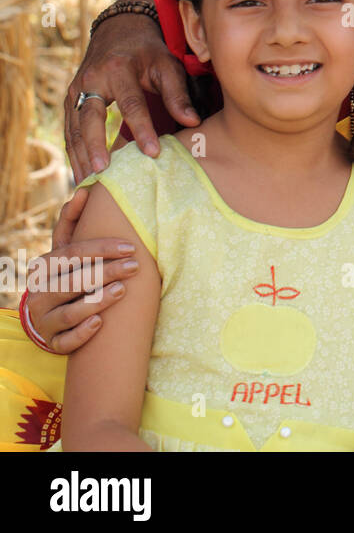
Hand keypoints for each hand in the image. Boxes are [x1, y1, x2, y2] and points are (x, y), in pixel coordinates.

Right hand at [24, 189, 140, 353]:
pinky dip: (82, 333)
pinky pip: (66, 341)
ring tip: (122, 290)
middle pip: (74, 281)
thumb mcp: (67, 249)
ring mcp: (44, 319)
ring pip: (69, 312)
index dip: (102, 249)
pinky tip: (99, 323)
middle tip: (135, 267)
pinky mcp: (52, 341)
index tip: (131, 247)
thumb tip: (85, 191)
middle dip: (106, 272)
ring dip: (96, 301)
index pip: (73, 253)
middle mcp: (39, 292)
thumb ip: (74, 221)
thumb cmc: (67, 274)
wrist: (51, 315)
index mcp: (45, 266)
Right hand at [65, 13, 197, 181]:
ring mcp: (76, 90)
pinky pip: (69, 129)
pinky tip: (80, 172)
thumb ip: (178, 94)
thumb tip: (192, 122)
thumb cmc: (149, 52)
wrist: (119, 32)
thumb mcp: (167, 65)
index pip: (132, 104)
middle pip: (91, 117)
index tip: (153, 153)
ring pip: (74, 127)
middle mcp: (91, 79)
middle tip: (102, 173)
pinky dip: (73, 151)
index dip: (143, 129)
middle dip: (95, 146)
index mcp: (118, 69)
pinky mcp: (70, 100)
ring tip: (88, 182)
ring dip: (79, 155)